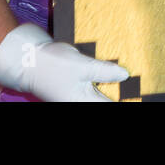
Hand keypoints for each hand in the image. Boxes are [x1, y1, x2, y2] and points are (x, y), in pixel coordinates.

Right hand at [0, 24, 127, 101]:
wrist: (28, 60)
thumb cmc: (53, 65)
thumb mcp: (83, 66)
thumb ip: (104, 72)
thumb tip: (125, 75)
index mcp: (83, 102)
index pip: (109, 104)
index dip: (123, 98)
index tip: (136, 95)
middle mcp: (80, 100)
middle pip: (105, 99)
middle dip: (118, 91)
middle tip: (132, 79)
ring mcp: (77, 92)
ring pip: (100, 91)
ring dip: (111, 84)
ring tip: (126, 74)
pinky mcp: (75, 83)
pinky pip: (93, 83)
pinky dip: (103, 77)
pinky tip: (113, 69)